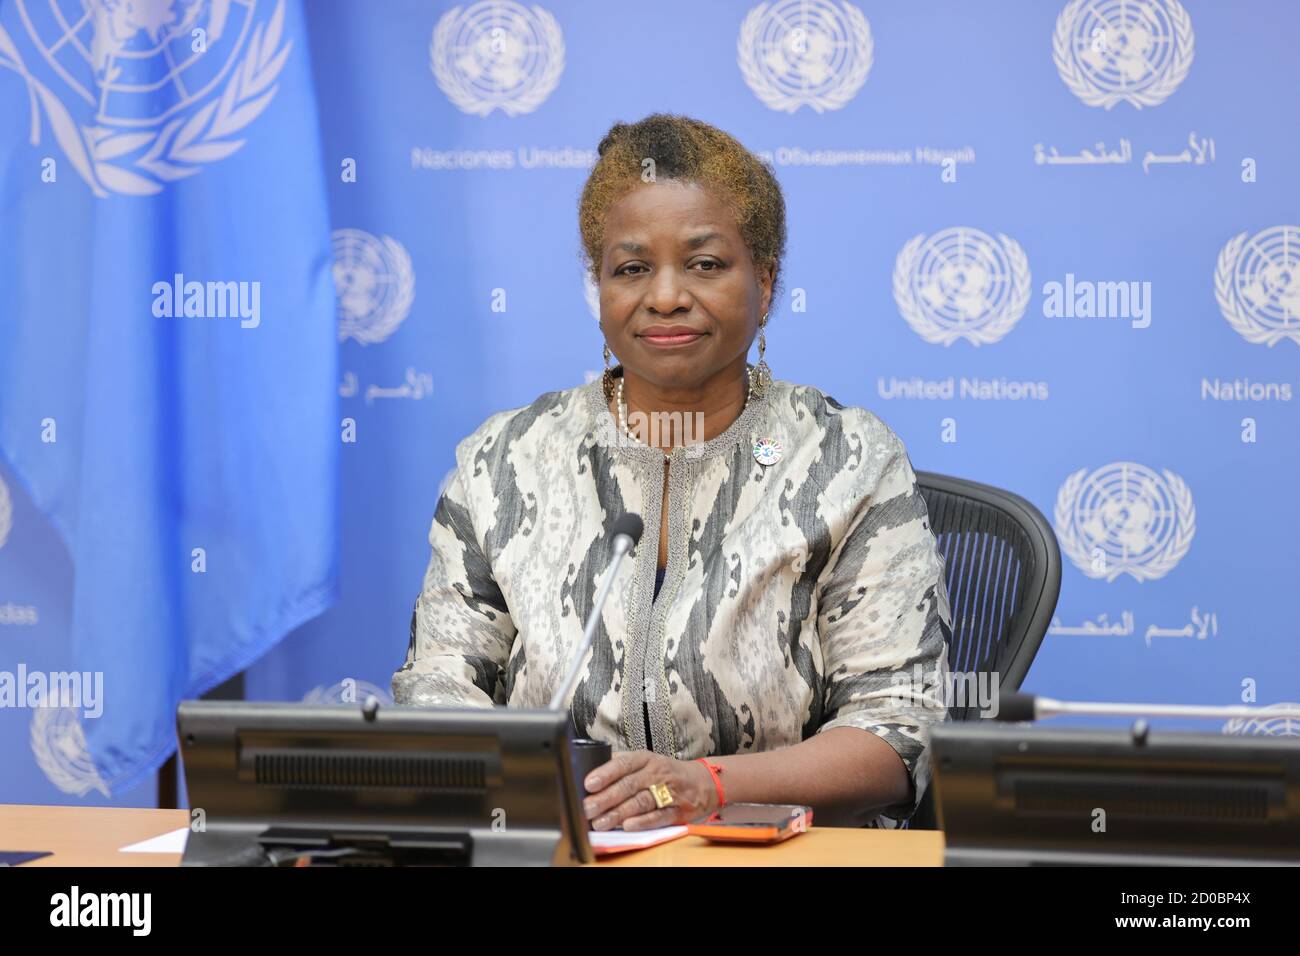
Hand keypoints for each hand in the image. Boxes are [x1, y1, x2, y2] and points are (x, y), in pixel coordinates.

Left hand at [582, 750, 717, 830]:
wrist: (704, 782)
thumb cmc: (666, 772)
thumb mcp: (646, 761)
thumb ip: (622, 764)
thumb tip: (592, 768)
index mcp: (646, 759)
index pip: (623, 764)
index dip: (605, 773)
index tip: (588, 784)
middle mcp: (656, 773)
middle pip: (629, 785)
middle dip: (606, 798)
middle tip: (588, 808)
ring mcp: (668, 792)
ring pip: (641, 802)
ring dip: (619, 813)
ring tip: (600, 823)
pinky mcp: (678, 810)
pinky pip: (659, 816)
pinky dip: (643, 822)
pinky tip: (628, 826)